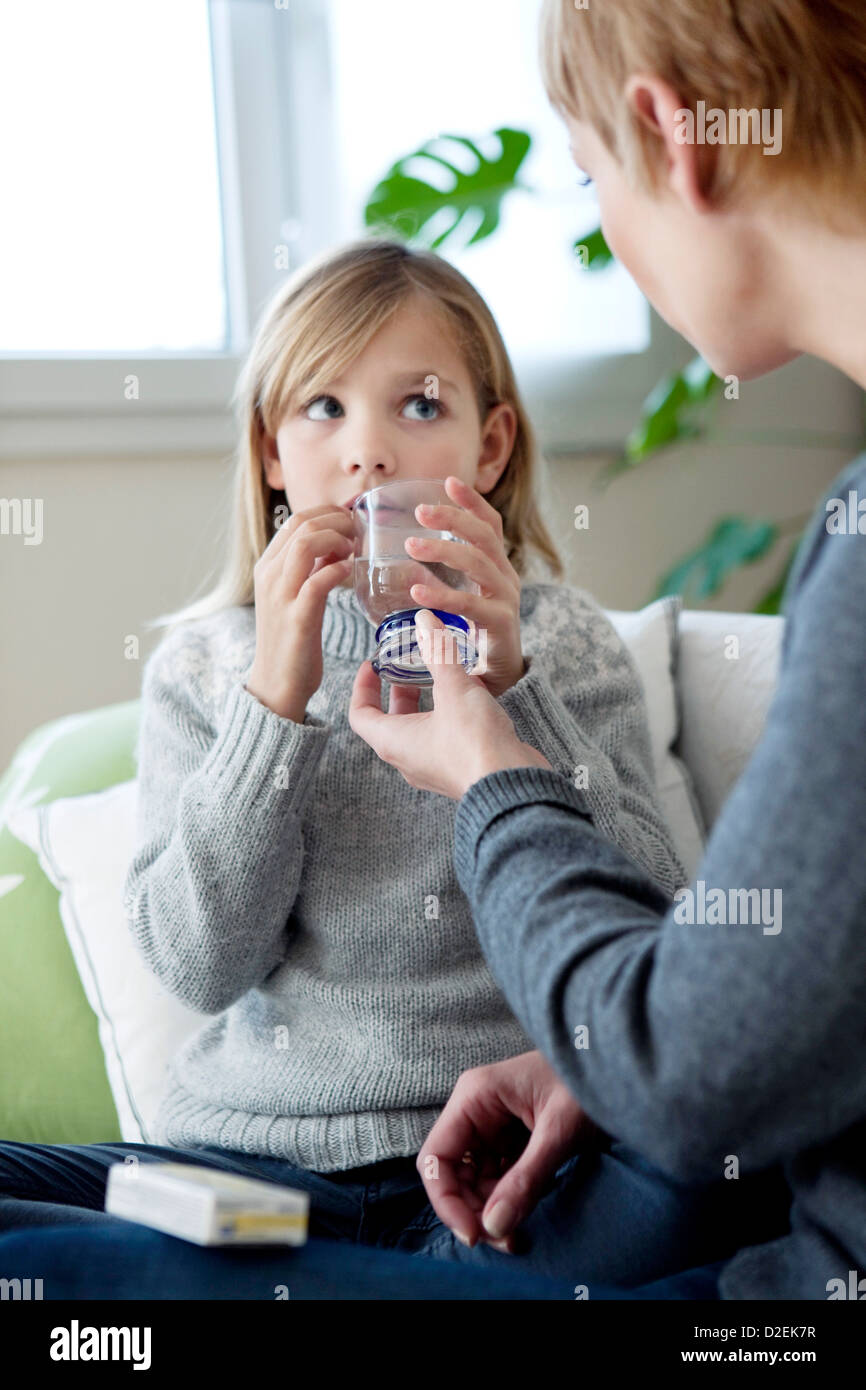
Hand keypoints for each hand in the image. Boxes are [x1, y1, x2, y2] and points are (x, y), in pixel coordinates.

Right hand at [245, 505, 355, 721]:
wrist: (276, 683)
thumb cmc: (293, 639)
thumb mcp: (295, 595)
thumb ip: (309, 568)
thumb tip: (334, 543)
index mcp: (267, 566)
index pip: (295, 519)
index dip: (328, 514)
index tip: (350, 523)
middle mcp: (269, 575)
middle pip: (303, 524)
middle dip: (338, 522)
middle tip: (359, 534)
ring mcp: (280, 595)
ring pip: (307, 544)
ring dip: (338, 540)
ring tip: (354, 551)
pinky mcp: (297, 617)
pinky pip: (319, 580)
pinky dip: (339, 570)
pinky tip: (351, 572)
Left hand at [348, 609, 552, 798]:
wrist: (512, 784)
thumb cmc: (474, 743)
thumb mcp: (453, 688)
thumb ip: (438, 651)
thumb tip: (424, 621)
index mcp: (394, 742)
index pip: (360, 714)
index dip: (362, 687)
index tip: (372, 664)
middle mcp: (409, 759)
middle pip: (391, 720)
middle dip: (398, 690)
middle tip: (408, 664)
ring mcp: (434, 767)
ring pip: (420, 729)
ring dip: (425, 702)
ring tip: (441, 675)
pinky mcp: (459, 768)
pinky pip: (444, 739)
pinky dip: (448, 715)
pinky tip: (469, 696)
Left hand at [405, 475, 524, 698]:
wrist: (502, 683)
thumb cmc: (477, 639)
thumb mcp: (460, 601)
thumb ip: (439, 578)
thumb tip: (404, 559)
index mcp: (497, 569)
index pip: (490, 526)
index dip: (472, 502)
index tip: (448, 481)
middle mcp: (506, 579)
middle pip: (484, 537)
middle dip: (453, 519)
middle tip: (420, 510)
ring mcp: (506, 601)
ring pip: (479, 564)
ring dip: (444, 551)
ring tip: (411, 546)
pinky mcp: (500, 627)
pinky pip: (470, 606)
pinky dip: (443, 596)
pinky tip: (417, 591)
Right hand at [417, 1050, 607, 1251]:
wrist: (621, 1065)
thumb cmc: (587, 1083)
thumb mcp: (559, 1131)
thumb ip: (526, 1178)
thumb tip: (493, 1227)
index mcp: (475, 1097)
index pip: (437, 1157)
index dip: (447, 1201)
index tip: (473, 1234)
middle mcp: (476, 1111)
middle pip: (453, 1174)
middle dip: (473, 1212)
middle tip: (505, 1242)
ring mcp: (493, 1126)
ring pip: (474, 1181)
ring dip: (490, 1212)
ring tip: (516, 1238)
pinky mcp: (512, 1140)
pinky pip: (497, 1178)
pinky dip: (507, 1202)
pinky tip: (524, 1216)